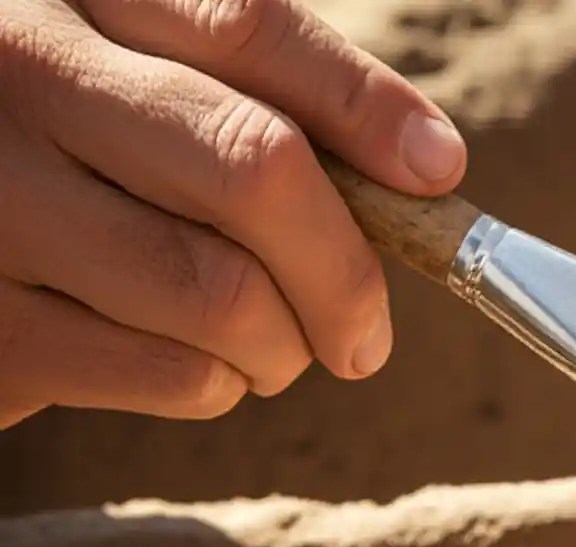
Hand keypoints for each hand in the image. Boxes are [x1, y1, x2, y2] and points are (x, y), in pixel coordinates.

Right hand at [0, 0, 466, 427]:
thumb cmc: (71, 151)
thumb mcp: (145, 82)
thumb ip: (265, 99)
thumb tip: (429, 166)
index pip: (249, 31)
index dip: (364, 108)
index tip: (437, 173)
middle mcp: (20, 76)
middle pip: (254, 168)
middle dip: (344, 270)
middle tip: (366, 333)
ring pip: (221, 294)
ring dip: (284, 345)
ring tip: (275, 348)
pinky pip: (168, 374)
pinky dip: (221, 386)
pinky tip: (206, 367)